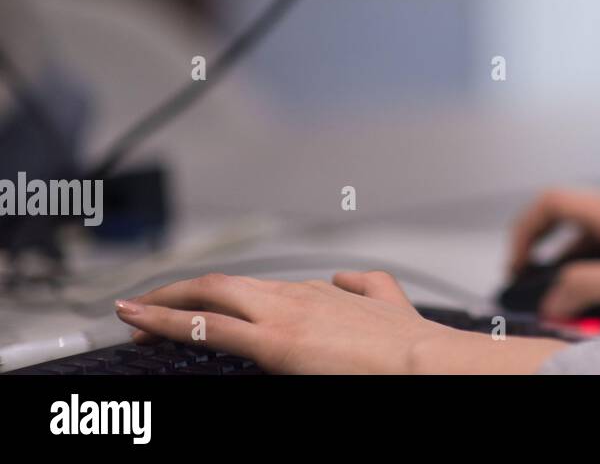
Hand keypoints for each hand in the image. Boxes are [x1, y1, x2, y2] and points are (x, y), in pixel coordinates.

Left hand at [114, 271, 567, 373]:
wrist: (426, 361)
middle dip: (176, 292)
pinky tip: (145, 325)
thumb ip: (363, 287)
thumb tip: (346, 279)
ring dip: (166, 305)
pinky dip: (170, 321)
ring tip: (133, 315)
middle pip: (221, 284)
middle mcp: (296, 295)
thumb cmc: (410, 345)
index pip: (252, 288)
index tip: (189, 301)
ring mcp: (284, 315)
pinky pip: (211, 327)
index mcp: (320, 291)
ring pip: (210, 297)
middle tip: (141, 306)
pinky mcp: (277, 343)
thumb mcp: (387, 301)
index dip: (215, 293)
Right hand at [510, 188, 599, 324]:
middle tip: (528, 283)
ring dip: (568, 266)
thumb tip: (551, 296)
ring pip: (589, 239)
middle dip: (541, 250)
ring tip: (560, 300)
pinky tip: (593, 299)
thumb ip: (585, 286)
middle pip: (568, 218)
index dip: (525, 229)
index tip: (516, 265)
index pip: (554, 201)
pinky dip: (592, 272)